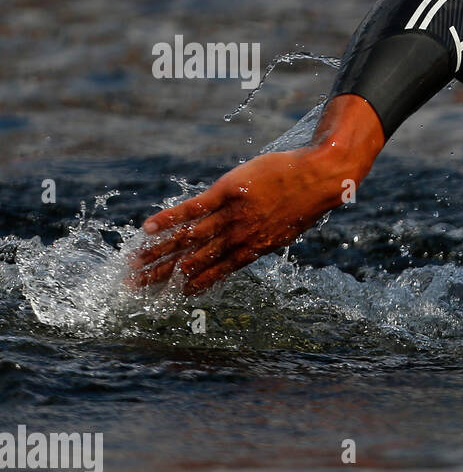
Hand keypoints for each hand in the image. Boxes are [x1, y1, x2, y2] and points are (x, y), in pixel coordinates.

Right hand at [127, 148, 343, 293]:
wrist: (321, 176)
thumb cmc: (307, 199)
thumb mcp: (287, 228)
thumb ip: (263, 239)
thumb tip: (249, 247)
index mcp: (254, 249)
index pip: (216, 272)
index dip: (192, 284)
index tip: (173, 295)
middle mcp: (240, 237)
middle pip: (194, 260)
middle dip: (164, 276)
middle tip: (137, 287)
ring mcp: (234, 215)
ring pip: (189, 237)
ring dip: (158, 251)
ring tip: (134, 263)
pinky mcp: (229, 191)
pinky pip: (194, 208)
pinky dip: (170, 219)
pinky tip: (148, 228)